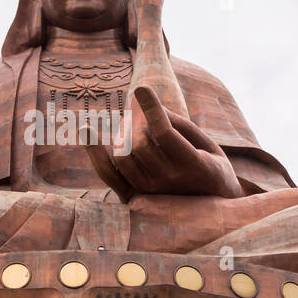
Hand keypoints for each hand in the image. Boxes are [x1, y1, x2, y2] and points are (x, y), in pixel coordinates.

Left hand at [84, 85, 242, 200]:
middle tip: (142, 114)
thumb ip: (180, 125)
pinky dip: (95, 153)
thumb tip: (148, 107)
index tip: (141, 88)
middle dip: (139, 122)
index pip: (165, 135)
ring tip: (134, 127)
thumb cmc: (210, 167)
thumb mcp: (208, 144)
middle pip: (140, 144)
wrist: (209, 209)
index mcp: (194, 167)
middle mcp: (169, 184)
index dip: (152, 109)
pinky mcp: (134, 197)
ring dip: (125, 133)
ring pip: (123, 155)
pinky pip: (108, 174)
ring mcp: (149, 193)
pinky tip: (87, 130)